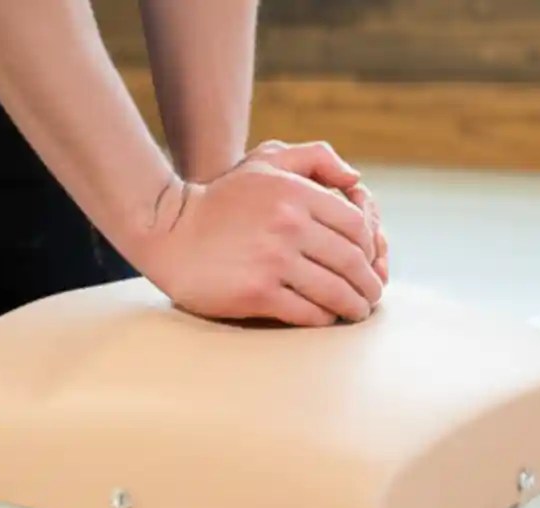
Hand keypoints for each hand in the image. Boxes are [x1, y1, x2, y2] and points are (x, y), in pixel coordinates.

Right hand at [138, 156, 381, 326]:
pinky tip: (325, 318)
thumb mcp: (265, 162)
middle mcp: (289, 225)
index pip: (357, 226)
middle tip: (371, 296)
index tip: (370, 263)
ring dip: (353, 307)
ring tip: (357, 312)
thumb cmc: (224, 199)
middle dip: (368, 284)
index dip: (371, 249)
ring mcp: (274, 261)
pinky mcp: (258, 292)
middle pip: (352, 262)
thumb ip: (315, 158)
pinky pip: (308, 312)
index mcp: (296, 194)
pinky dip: (324, 318)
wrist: (168, 230)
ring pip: (335, 291)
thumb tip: (356, 179)